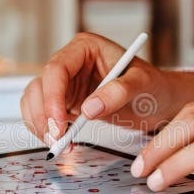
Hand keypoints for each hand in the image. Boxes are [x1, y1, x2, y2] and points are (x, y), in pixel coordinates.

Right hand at [20, 32, 193, 144]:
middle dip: (44, 115)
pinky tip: (62, 142)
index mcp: (85, 48)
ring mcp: (65, 83)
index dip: (53, 96)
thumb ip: (117, 93)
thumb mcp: (142, 84)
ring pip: (35, 100)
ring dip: (40, 124)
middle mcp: (70, 63)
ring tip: (59, 145)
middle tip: (56, 140)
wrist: (158, 101)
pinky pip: (42, 114)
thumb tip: (88, 110)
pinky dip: (46, 130)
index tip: (60, 122)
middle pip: (40, 85)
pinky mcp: (64, 102)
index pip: (57, 68)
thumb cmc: (153, 86)